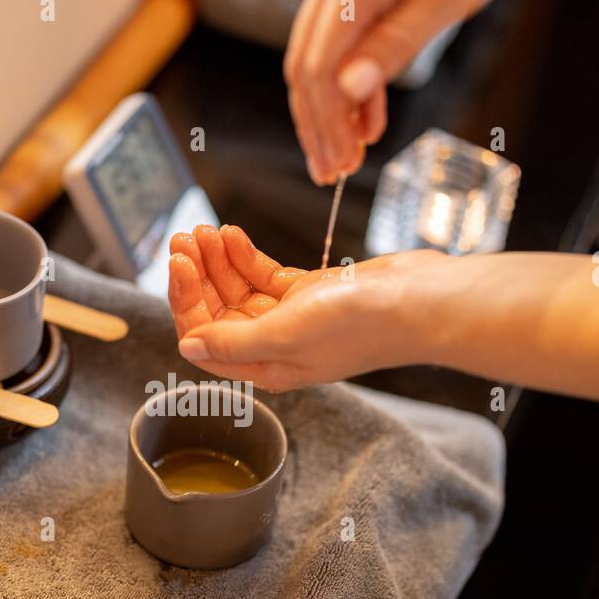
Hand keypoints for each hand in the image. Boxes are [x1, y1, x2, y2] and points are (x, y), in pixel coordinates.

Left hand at [167, 224, 452, 389]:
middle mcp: (274, 346)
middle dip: (197, 277)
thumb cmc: (360, 324)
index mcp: (265, 367)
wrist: (420, 301)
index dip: (186, 302)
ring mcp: (291, 318)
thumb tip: (187, 347)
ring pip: (238, 290)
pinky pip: (264, 275)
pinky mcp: (309, 292)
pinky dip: (245, 256)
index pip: (205, 339)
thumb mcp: (286, 334)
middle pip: (218, 312)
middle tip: (183, 239)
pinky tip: (233, 234)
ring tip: (205, 231)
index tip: (178, 264)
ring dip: (218, 261)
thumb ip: (234, 342)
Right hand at [284, 0, 519, 184]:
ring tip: (348, 151)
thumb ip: (399, 42)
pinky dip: (343, 80)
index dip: (325, 127)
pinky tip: (363, 113)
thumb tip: (350, 92)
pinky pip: (332, 38)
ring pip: (313, 54)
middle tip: (332, 172)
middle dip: (317, 125)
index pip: (318, 73)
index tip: (338, 167)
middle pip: (304, 66)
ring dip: (326, 108)